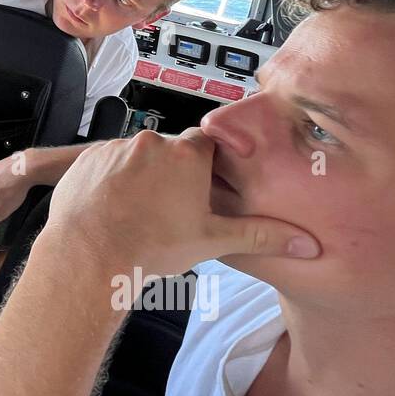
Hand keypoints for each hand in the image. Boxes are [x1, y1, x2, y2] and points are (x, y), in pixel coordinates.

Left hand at [42, 127, 319, 278]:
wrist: (90, 253)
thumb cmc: (151, 246)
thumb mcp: (213, 241)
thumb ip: (262, 235)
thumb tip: (306, 243)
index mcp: (186, 154)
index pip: (207, 143)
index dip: (208, 164)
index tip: (205, 184)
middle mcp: (151, 142)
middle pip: (170, 151)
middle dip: (173, 174)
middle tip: (171, 209)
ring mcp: (116, 148)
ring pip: (137, 157)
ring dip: (141, 177)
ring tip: (139, 213)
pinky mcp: (88, 158)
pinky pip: (106, 163)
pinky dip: (111, 180)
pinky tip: (113, 208)